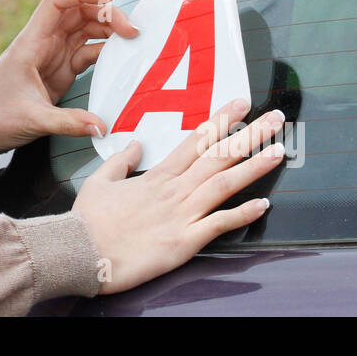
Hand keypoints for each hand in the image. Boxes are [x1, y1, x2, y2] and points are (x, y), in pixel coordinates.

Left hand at [0, 0, 138, 151]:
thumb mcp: (32, 119)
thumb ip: (68, 122)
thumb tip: (101, 127)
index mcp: (31, 43)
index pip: (56, 2)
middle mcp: (44, 42)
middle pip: (78, 12)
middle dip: (106, 13)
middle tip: (132, 29)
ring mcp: (53, 55)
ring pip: (85, 29)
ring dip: (109, 30)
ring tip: (133, 38)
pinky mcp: (61, 70)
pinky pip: (87, 51)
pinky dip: (105, 51)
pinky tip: (121, 57)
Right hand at [71, 100, 284, 294]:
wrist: (78, 251)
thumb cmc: (87, 221)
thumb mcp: (99, 181)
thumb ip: (121, 161)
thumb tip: (135, 144)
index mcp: (156, 176)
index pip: (195, 141)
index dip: (221, 121)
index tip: (241, 104)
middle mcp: (173, 190)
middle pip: (218, 157)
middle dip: (249, 136)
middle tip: (275, 118)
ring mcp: (180, 215)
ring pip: (223, 185)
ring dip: (253, 167)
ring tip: (278, 152)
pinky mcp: (182, 242)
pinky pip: (217, 225)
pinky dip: (241, 215)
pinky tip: (264, 205)